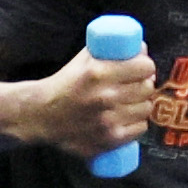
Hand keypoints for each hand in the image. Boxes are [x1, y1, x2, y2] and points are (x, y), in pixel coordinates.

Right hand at [25, 42, 154, 158]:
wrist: (41, 116)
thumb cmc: (64, 85)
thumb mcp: (82, 60)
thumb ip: (108, 51)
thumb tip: (139, 48)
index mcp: (99, 73)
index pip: (144, 67)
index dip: (145, 67)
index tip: (141, 69)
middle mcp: (105, 97)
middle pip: (147, 88)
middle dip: (144, 84)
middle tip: (137, 85)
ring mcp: (107, 120)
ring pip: (145, 108)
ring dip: (141, 104)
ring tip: (131, 102)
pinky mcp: (108, 139)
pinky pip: (139, 128)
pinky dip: (136, 123)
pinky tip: (128, 119)